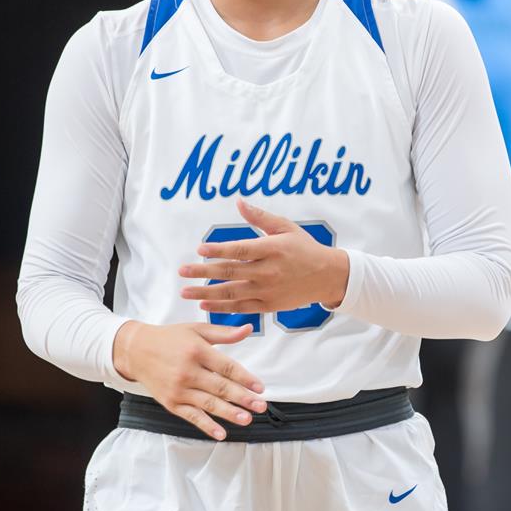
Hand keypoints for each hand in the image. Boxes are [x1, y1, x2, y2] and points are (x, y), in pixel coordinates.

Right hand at [113, 320, 267, 441]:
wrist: (136, 351)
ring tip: (247, 419)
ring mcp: (179, 389)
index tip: (260, 387)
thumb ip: (224, 333)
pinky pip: (192, 416)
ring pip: (208, 404)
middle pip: (220, 387)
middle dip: (242, 398)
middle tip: (261, 406)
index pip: (227, 367)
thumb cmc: (169, 338)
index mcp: (197, 351)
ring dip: (229, 413)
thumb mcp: (196, 330)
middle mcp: (188, 371)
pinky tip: (221, 433)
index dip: (245, 378)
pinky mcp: (171, 403)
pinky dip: (206, 426)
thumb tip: (249, 329)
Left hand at [178, 200, 348, 315]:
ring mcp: (269, 291)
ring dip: (207, 293)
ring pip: (232, 293)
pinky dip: (223, 308)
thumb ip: (260, 217)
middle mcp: (269, 271)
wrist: (328, 276)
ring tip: (186, 292)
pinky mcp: (270, 306)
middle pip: (230, 273)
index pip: (240, 250)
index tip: (199, 249)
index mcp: (272, 249)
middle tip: (182, 272)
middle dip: (203, 272)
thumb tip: (238, 202)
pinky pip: (242, 308)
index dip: (219, 250)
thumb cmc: (305, 248)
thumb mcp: (286, 227)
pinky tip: (205, 305)